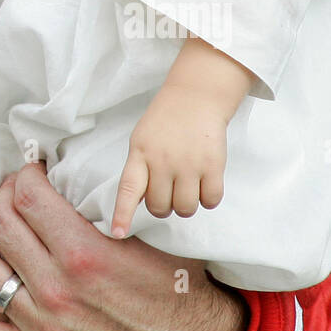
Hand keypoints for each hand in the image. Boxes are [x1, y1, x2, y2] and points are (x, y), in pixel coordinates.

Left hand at [0, 163, 245, 330]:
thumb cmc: (168, 279)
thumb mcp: (142, 229)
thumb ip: (99, 199)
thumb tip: (61, 161)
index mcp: (84, 252)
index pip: (25, 194)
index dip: (25, 174)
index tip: (33, 172)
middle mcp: (57, 290)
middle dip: (2, 198)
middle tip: (14, 195)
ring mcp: (44, 327)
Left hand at [112, 86, 227, 237]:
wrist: (196, 97)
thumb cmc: (165, 121)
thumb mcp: (142, 140)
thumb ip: (140, 169)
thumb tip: (141, 203)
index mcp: (140, 153)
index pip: (128, 189)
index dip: (122, 213)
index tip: (118, 233)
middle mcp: (162, 160)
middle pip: (161, 207)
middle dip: (165, 206)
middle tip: (170, 188)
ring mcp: (188, 163)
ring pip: (186, 209)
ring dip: (187, 204)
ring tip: (187, 184)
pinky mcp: (213, 165)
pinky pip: (211, 201)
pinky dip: (208, 198)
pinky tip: (205, 182)